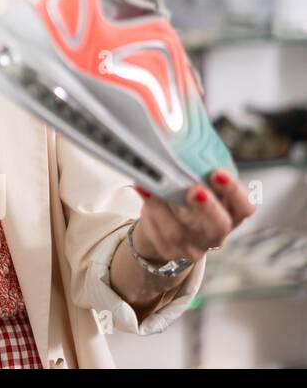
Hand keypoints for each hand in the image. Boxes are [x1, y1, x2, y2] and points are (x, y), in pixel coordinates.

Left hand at [133, 168, 255, 264]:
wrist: (165, 223)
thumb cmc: (186, 195)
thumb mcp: (196, 181)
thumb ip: (194, 168)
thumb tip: (171, 136)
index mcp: (231, 212)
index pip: (244, 206)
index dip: (234, 191)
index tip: (218, 172)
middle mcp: (216, 232)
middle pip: (219, 225)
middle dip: (207, 207)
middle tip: (194, 189)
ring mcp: (194, 245)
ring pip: (180, 231)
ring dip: (164, 207)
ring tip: (152, 186)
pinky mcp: (170, 251)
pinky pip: (158, 234)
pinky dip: (149, 213)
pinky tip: (144, 194)